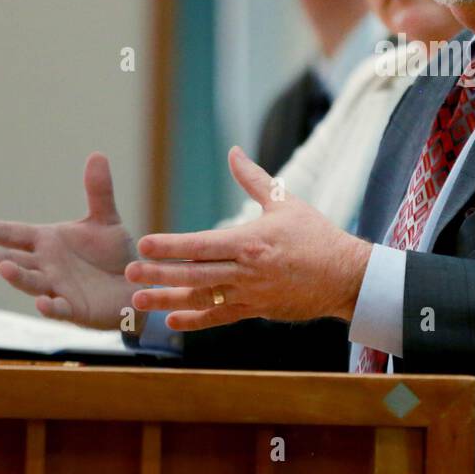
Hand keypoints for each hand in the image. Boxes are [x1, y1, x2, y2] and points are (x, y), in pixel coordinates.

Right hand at [0, 152, 141, 330]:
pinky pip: (59, 309)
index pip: (13, 234)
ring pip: (31, 282)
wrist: (134, 284)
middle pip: (12, 261)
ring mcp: (57, 288)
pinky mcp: (74, 309)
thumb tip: (97, 154)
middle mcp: (46, 265)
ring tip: (3, 268)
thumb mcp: (105, 219)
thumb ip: (98, 191)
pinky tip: (42, 303)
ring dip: (17, 277)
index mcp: (47, 242)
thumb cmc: (112, 253)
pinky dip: (49, 307)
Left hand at [125, 146, 372, 330]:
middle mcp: (247, 271)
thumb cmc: (315, 236)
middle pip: (195, 274)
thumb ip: (253, 179)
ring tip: (139, 300)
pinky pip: (221, 319)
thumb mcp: (285, 202)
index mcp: (251, 242)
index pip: (202, 245)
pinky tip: (172, 321)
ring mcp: (250, 295)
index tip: (144, 243)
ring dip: (168, 300)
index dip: (171, 245)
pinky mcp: (257, 311)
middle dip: (159, 273)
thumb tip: (233, 152)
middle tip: (129, 272)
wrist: (345, 276)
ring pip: (202, 299)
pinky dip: (195, 321)